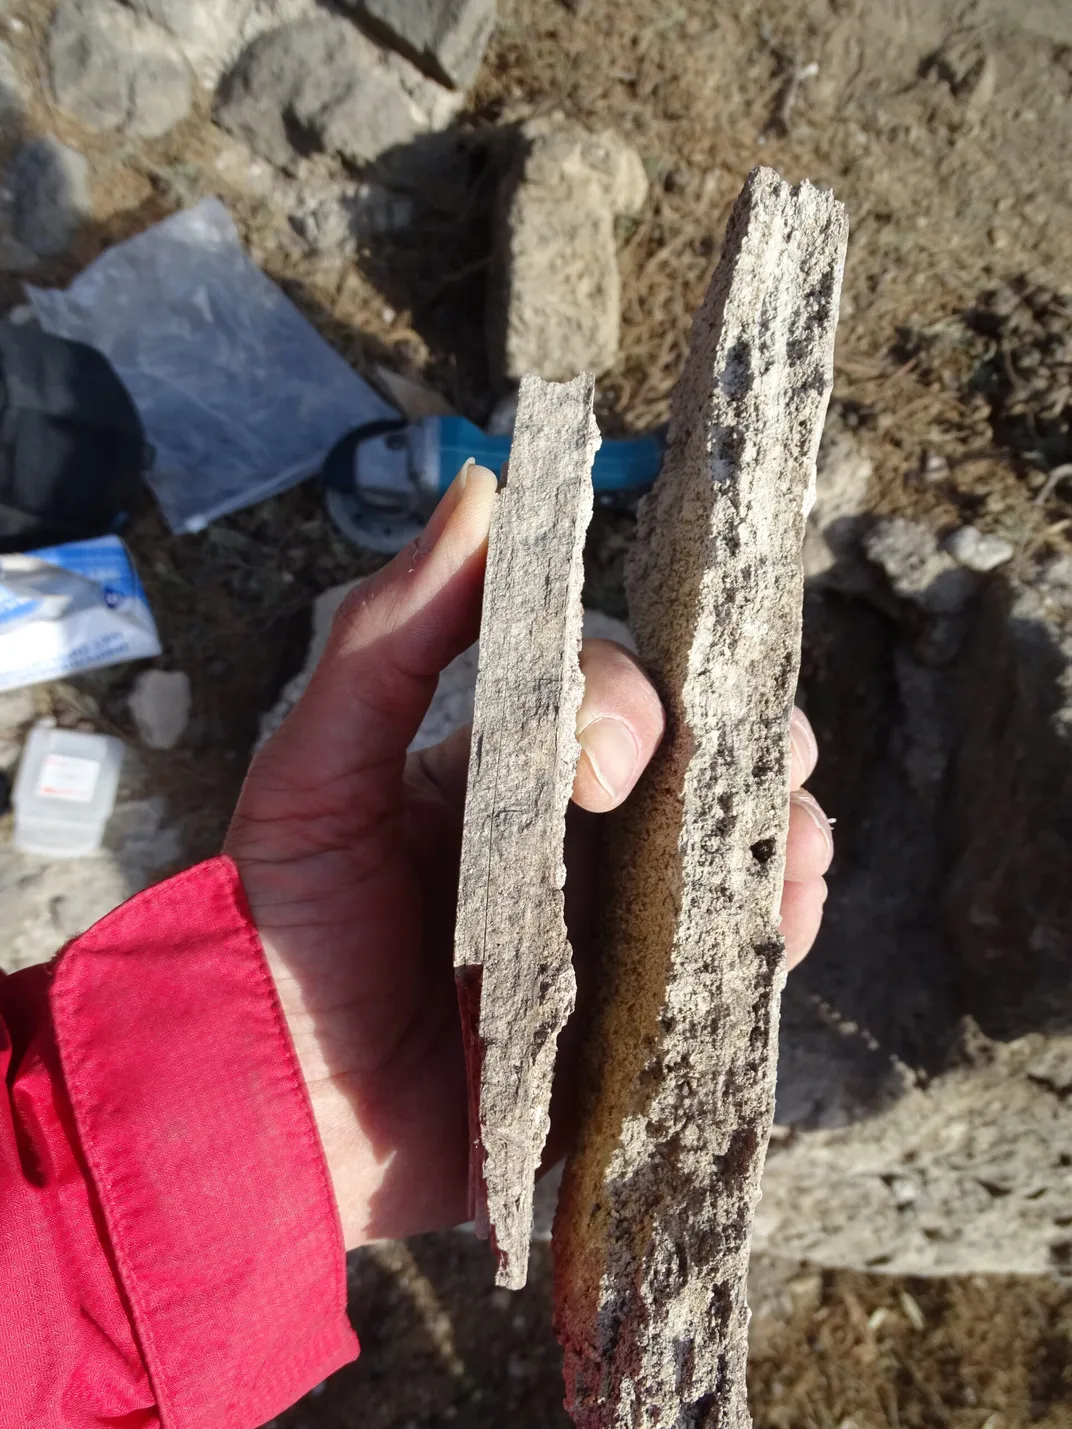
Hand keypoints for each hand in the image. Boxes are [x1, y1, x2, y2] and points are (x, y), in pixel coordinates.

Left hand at [224, 464, 832, 1249]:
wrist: (282, 1109)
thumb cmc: (286, 928)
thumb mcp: (314, 771)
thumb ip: (387, 638)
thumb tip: (482, 486)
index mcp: (506, 768)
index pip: (604, 693)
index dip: (635, 696)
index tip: (615, 758)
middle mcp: (572, 837)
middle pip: (693, 761)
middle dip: (744, 746)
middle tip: (763, 765)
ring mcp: (613, 926)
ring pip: (730, 850)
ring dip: (777, 827)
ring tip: (791, 841)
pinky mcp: (639, 1017)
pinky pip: (733, 962)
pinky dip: (778, 928)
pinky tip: (788, 910)